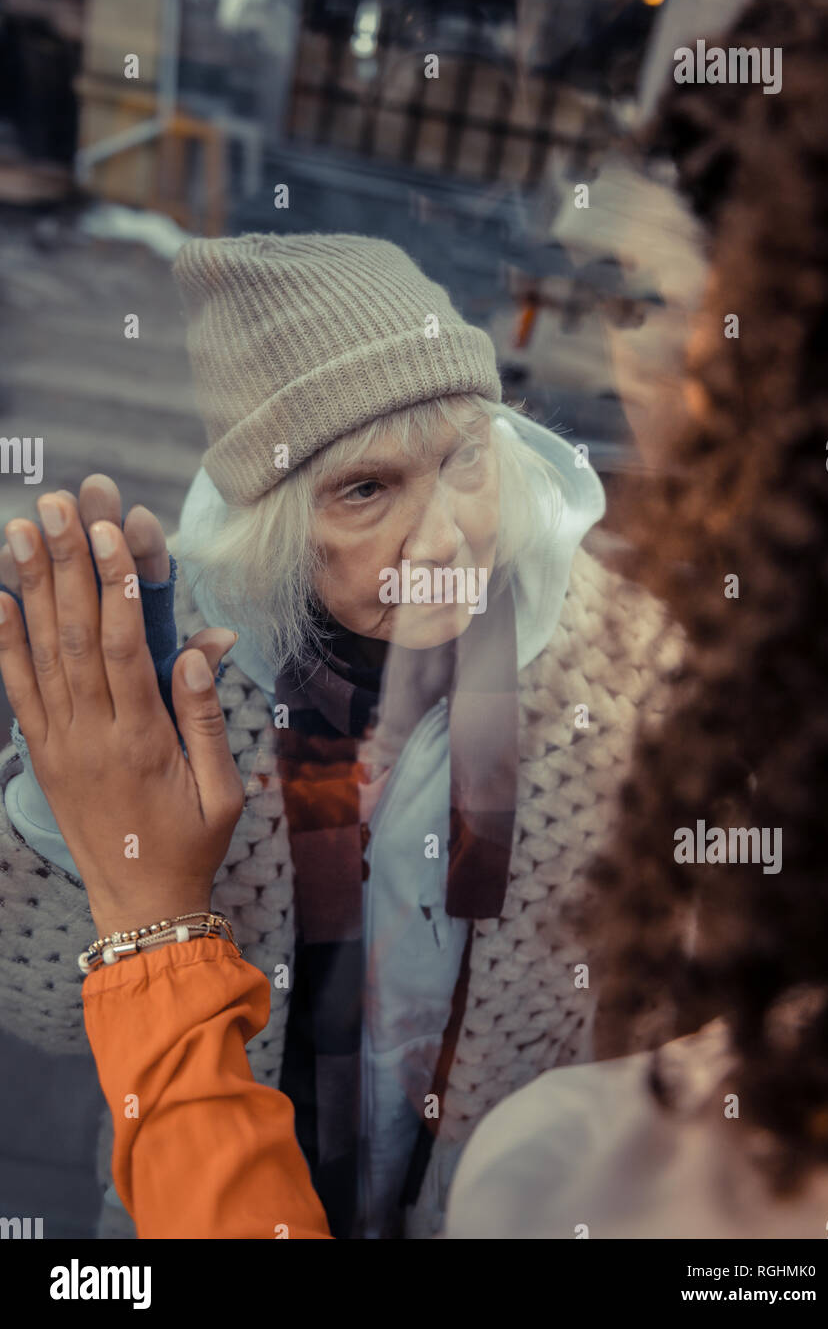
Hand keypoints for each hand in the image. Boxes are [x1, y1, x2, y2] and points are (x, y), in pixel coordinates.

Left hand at [0, 491, 245, 937]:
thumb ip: (207, 720)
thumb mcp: (222, 790)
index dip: (116, 587)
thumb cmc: (192, 844)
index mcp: (144, 742)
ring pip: (43, 654)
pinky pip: (18, 692)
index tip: (110, 532)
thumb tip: (202, 653)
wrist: (139, 904)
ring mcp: (60, 745)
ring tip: (23, 529)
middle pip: (76, 636)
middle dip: (68, 565)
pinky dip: (3, 644)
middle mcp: (93, 736)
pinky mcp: (42, 755)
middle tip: (58, 506)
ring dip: (32, 587)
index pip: (126, 649)